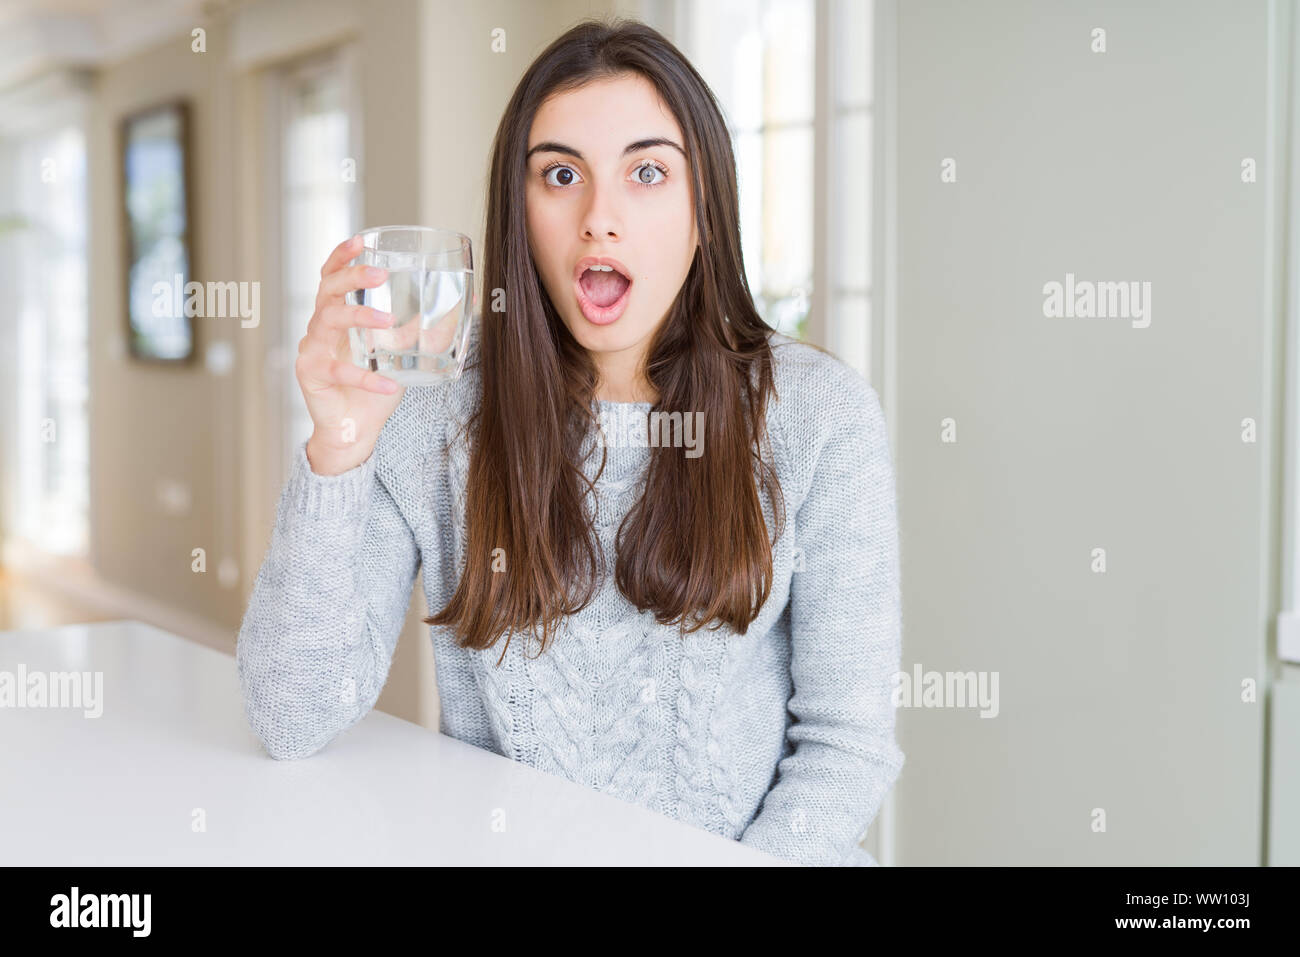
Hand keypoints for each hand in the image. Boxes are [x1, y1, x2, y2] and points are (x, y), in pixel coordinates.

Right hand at [296, 235, 414, 474]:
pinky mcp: (310, 375)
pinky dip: (366, 378)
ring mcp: (311, 349)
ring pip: (328, 321)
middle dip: (352, 276)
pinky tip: (389, 385)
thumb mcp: (405, 352)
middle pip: (327, 289)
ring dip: (359, 316)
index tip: (360, 240)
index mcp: (337, 314)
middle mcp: (320, 326)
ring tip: (388, 322)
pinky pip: (339, 371)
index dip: (342, 256)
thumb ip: (428, 328)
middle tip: (379, 272)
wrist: (354, 429)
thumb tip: (468, 302)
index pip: (332, 276)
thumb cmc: (374, 386)